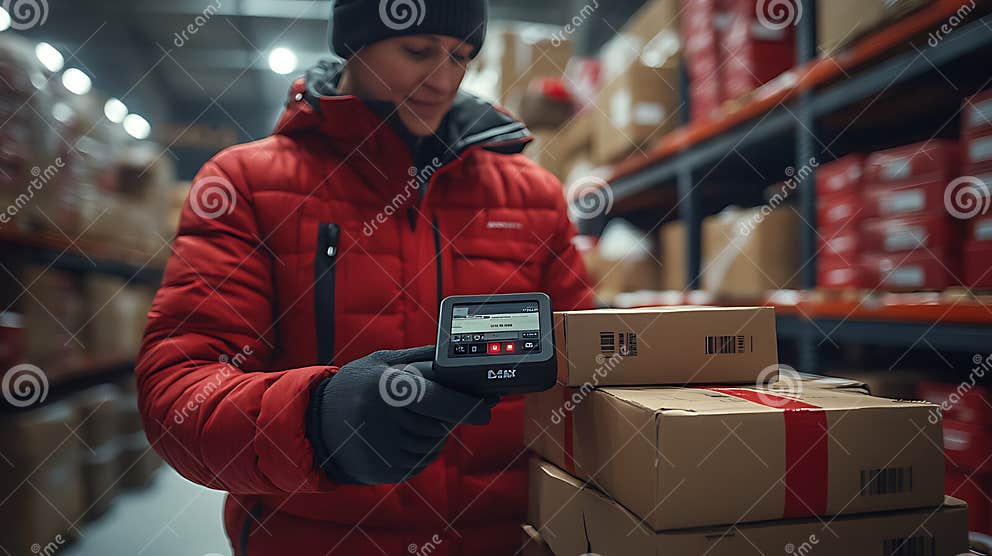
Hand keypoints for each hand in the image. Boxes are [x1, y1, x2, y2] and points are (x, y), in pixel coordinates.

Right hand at [307, 346, 493, 484]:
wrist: (317, 425)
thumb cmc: (355, 386)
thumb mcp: (382, 363)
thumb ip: (420, 359)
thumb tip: (456, 353)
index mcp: (387, 389)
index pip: (437, 398)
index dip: (467, 404)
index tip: (488, 407)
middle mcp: (388, 422)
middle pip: (441, 421)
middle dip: (446, 413)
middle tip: (429, 404)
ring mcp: (389, 450)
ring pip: (436, 441)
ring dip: (433, 430)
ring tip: (407, 418)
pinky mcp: (391, 471)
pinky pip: (425, 458)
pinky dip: (423, 446)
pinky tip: (403, 435)